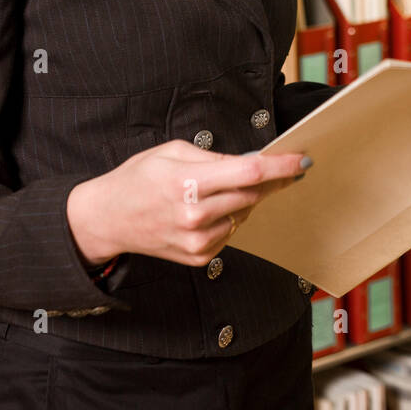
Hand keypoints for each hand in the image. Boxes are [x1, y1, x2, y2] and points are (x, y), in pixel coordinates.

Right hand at [67, 141, 308, 267]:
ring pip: (244, 214)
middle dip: (273, 180)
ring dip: (247, 198)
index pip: (249, 174)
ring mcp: (198, 241)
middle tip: (284, 167)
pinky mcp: (199, 257)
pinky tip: (212, 208)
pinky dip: (231, 217)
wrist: (108, 218)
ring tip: (225, 187)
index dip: (281, 166)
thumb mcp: (171, 151)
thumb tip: (251, 161)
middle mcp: (195, 216)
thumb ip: (214, 157)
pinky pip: (232, 232)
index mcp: (189, 183)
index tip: (302, 159)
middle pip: (253, 195)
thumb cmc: (138, 178)